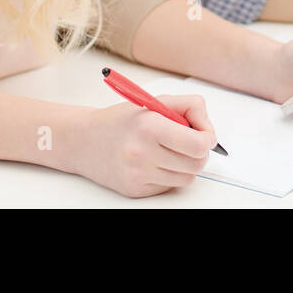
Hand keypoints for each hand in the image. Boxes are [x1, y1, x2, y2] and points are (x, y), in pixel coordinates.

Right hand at [69, 94, 216, 197]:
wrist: (83, 141)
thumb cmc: (121, 120)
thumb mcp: (153, 102)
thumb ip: (188, 108)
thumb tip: (209, 132)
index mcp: (149, 126)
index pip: (198, 144)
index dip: (207, 139)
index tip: (204, 135)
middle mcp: (143, 153)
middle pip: (196, 164)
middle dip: (198, 153)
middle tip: (188, 142)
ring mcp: (138, 175)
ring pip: (186, 178)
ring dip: (184, 165)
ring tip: (168, 151)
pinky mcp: (135, 191)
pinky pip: (168, 187)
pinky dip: (168, 175)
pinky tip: (153, 162)